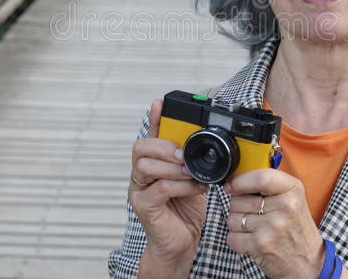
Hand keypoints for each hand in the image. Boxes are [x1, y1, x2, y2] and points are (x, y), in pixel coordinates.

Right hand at [129, 99, 208, 273]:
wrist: (181, 244)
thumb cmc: (186, 210)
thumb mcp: (193, 179)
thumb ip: (193, 161)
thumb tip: (209, 140)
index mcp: (153, 163)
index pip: (150, 135)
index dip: (154, 119)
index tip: (160, 103)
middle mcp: (140, 174)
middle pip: (141, 148)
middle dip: (164, 146)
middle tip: (185, 154)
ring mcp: (138, 190)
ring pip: (145, 166)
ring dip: (173, 167)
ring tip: (192, 173)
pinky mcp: (143, 207)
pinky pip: (158, 189)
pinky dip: (179, 185)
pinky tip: (195, 187)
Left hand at [224, 169, 324, 278]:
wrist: (308, 261)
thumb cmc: (295, 227)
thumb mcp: (293, 198)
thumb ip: (269, 184)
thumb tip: (234, 180)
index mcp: (293, 190)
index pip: (260, 178)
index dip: (239, 181)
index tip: (231, 185)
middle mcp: (284, 207)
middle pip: (239, 199)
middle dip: (239, 206)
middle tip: (255, 214)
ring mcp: (272, 227)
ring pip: (232, 218)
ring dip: (238, 224)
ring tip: (255, 228)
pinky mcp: (260, 245)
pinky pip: (231, 237)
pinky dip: (236, 240)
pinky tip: (251, 240)